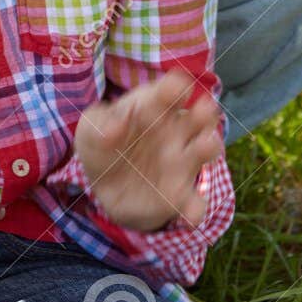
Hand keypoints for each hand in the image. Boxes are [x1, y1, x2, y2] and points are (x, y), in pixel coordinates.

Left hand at [73, 70, 220, 232]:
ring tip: (206, 146)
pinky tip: (190, 214)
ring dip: (210, 147)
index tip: (172, 90)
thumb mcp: (91, 130)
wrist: (106, 184)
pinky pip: (194, 202)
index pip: (170, 91)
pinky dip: (195, 208)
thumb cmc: (103, 144)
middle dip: (204, 111)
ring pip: (205, 151)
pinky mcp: (179, 195)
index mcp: (155, 107)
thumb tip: (113, 128)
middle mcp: (176, 132)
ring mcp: (181, 163)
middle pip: (199, 116)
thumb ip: (100, 124)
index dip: (174, 88)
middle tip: (204, 109)